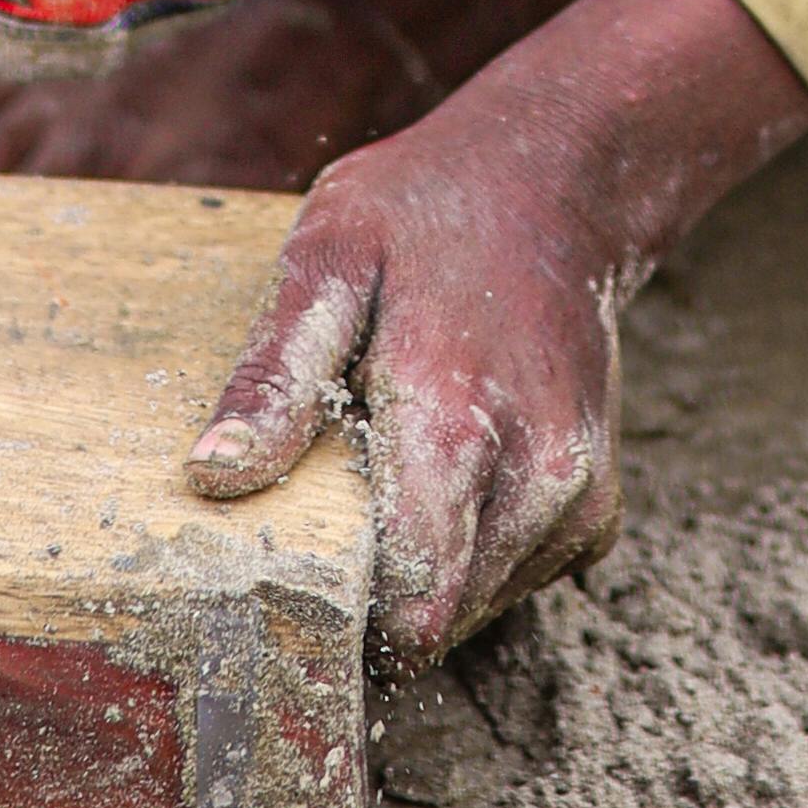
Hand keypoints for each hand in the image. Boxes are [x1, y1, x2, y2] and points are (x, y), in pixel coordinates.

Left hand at [185, 0, 807, 653]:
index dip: (343, 625)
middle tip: (334, 504)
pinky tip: (444, 471)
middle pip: (438, 620)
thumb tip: (211, 480)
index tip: (290, 591)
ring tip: (393, 466)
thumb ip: (276, 375)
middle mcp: (541, 477)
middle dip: (374, 594)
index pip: (414, 609)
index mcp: (458, 424)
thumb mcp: (326, 260)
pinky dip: (470, 551)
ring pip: (477, 606)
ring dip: (423, 569)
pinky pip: (516, 577)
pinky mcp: (596, 506)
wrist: (554, 181)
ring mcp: (580, 495)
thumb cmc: (422, 216)